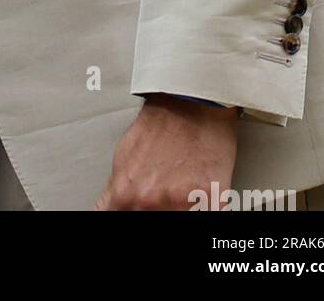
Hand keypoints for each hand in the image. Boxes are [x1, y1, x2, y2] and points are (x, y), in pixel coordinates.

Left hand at [94, 94, 239, 210]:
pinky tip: (196, 199)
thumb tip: (112, 205)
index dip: (120, 215)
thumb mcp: (124, 154)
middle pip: (142, 221)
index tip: (126, 212)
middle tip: (159, 196)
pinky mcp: (210, 204)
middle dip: (148, 211)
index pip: (113, 219)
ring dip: (174, 209)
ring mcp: (180, 206)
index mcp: (125, 191)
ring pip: (172, 219)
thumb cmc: (162, 123)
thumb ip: (119, 187)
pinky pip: (204, 218)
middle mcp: (150, 201)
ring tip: (179, 192)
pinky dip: (198, 210)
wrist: (193, 102)